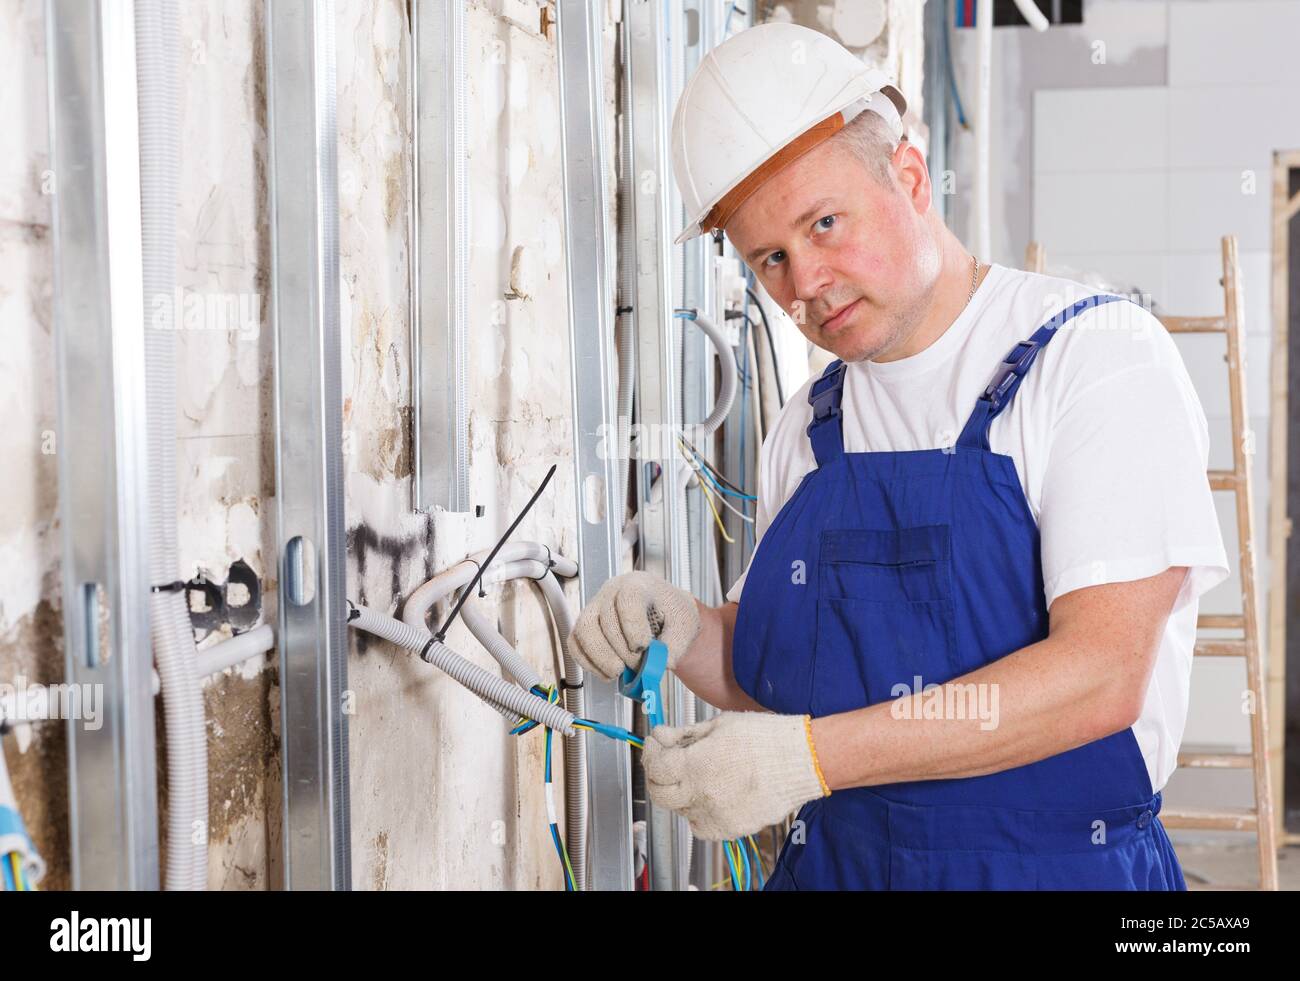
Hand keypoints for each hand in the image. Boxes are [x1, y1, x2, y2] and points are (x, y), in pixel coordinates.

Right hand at [568, 571, 700, 680]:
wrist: (663, 614)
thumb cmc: (671, 613)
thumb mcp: (685, 625)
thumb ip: (677, 644)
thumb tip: (661, 663)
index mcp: (638, 584)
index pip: (628, 598)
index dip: (633, 625)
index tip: (643, 646)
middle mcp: (611, 592)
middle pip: (606, 620)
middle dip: (622, 650)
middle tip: (638, 666)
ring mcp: (594, 607)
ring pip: (584, 631)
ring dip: (600, 657)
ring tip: (618, 672)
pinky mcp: (585, 626)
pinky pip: (575, 644)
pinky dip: (588, 662)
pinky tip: (606, 672)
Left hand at [641, 711, 829, 840]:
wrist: (802, 759)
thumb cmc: (766, 737)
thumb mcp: (719, 724)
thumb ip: (686, 734)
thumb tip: (665, 737)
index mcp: (695, 765)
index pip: (655, 766)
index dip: (652, 751)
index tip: (658, 742)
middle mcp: (701, 794)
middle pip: (659, 794)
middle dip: (658, 776)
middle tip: (666, 762)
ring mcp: (715, 814)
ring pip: (680, 809)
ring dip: (681, 792)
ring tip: (698, 775)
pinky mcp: (731, 828)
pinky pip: (701, 825)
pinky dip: (699, 812)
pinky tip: (711, 795)